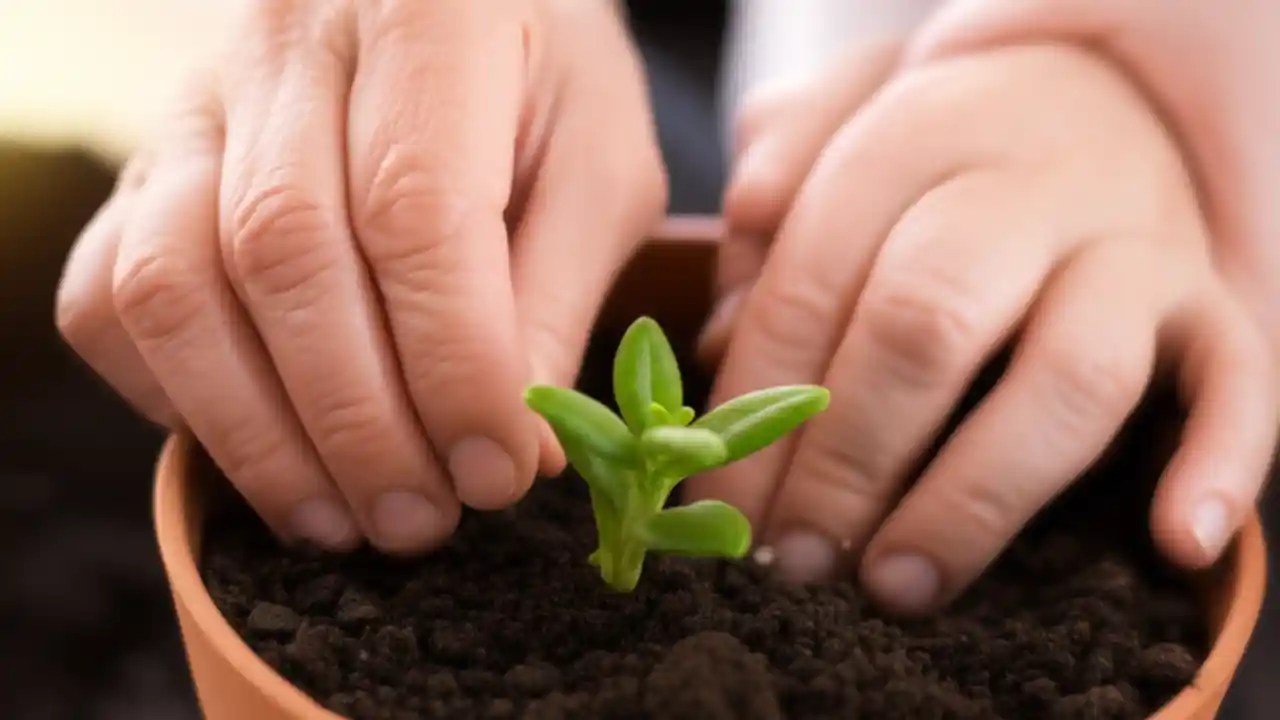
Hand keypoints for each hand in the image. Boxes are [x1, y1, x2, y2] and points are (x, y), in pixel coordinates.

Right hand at [55, 0, 665, 554]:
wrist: (455, 1)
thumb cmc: (546, 81)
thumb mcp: (601, 165)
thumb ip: (557, 294)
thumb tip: (512, 450)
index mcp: (431, 13)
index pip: (415, 211)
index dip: (453, 365)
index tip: (499, 474)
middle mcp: (289, 42)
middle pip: (284, 255)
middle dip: (358, 423)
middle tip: (425, 521)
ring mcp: (197, 104)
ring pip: (174, 285)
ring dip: (258, 435)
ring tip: (345, 520)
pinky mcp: (146, 165)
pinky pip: (111, 296)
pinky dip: (174, 397)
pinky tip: (263, 448)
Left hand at [690, 44, 1276, 613]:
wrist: (1100, 82)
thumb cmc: (938, 149)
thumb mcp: (835, 140)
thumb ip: (769, 220)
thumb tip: (719, 345)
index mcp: (915, 135)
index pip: (813, 278)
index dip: (757, 404)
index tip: (723, 504)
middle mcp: (1033, 184)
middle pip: (928, 323)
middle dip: (847, 459)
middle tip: (795, 558)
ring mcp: (1138, 243)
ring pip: (1072, 375)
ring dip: (977, 495)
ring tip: (899, 584)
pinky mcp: (1218, 302)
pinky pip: (1240, 382)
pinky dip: (1219, 465)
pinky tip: (1171, 543)